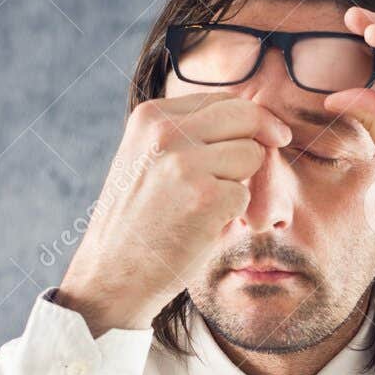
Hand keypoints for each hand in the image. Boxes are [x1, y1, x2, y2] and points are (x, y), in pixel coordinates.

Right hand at [58, 92, 291, 335]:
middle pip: (245, 116)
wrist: (111, 274)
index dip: (247, 121)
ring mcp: (185, 163)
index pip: (221, 99)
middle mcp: (166, 132)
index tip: (262, 137)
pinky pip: (245, 195)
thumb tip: (254, 120)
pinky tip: (200, 227)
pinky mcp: (205, 198)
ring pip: (251, 155)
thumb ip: (188, 134)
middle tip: (263, 160)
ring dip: (240, 183)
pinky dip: (231, 215)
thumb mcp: (147, 160)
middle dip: (262, 138)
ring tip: (204, 206)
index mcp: (150, 116)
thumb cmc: (136, 221)